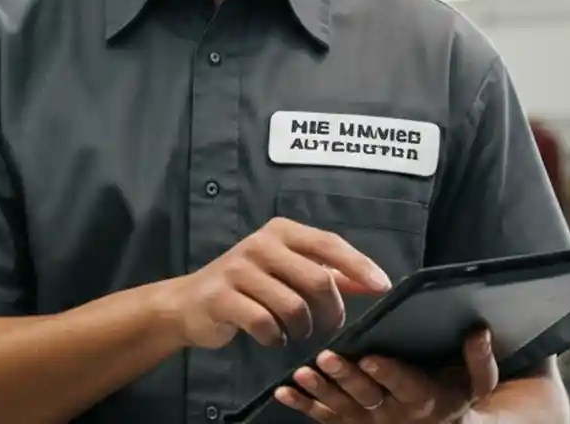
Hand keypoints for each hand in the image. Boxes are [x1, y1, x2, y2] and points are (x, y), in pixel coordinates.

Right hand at [172, 217, 391, 349]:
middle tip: (331, 325)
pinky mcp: (222, 297)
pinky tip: (273, 338)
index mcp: (281, 231)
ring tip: (298, 333)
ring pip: (293, 305)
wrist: (188, 302)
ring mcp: (239, 269)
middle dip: (331, 310)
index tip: (381, 286)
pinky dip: (275, 337)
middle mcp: (261, 244)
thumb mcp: (286, 270)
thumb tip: (370, 281)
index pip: (328, 243)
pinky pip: (265, 323)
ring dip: (303, 328)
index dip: (358, 265)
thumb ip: (327, 273)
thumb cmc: (247, 285)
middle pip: (316, 279)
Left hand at [275, 329, 499, 422]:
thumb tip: (478, 330)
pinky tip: (283, 393)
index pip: (404, 384)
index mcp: (423, 399)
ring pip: (340, 407)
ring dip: (318, 391)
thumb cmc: (456, 398)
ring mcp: (368, 423)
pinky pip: (323, 418)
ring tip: (299, 374)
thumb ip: (480, 359)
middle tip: (326, 357)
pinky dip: (302, 406)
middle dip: (345, 376)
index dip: (387, 372)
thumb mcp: (477, 383)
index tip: (370, 356)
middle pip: (366, 395)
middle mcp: (393, 414)